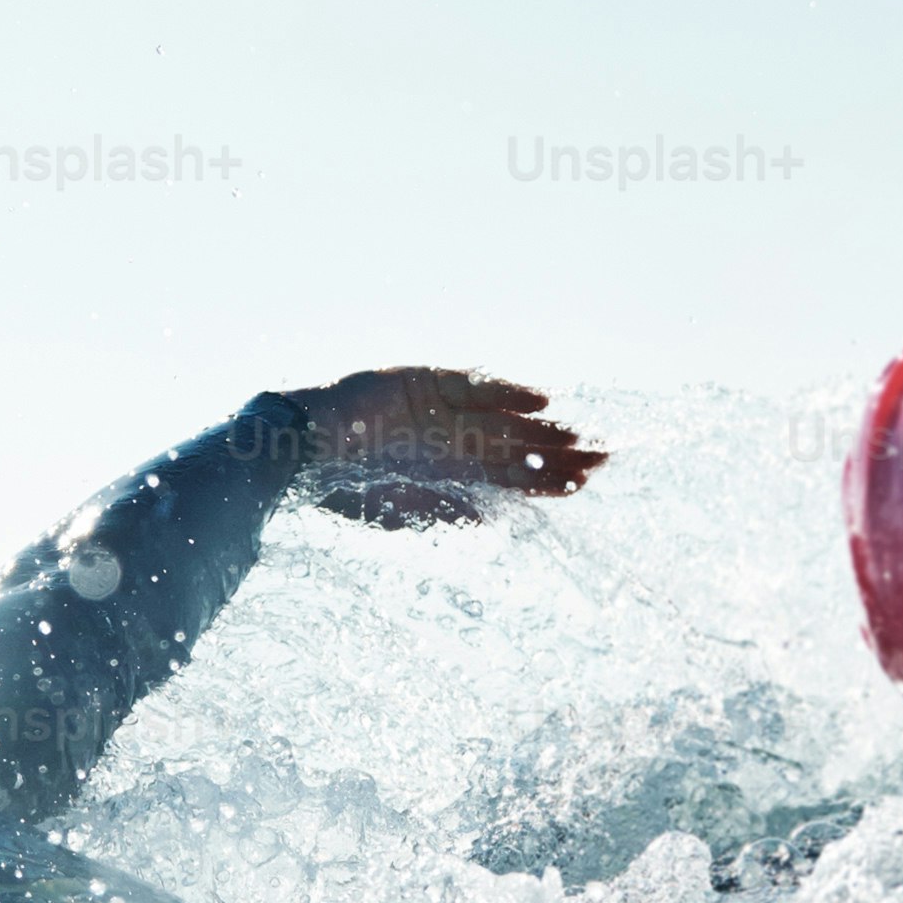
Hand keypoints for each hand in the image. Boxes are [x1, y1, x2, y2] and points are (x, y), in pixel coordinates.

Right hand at [287, 369, 602, 527]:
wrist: (297, 454)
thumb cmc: (344, 490)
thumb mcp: (403, 513)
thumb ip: (449, 512)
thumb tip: (499, 519)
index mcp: (447, 474)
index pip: (509, 476)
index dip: (547, 478)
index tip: (586, 481)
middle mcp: (450, 441)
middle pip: (516, 444)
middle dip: (559, 451)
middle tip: (605, 455)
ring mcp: (438, 410)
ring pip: (504, 416)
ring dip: (542, 425)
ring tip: (581, 434)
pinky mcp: (421, 383)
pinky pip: (472, 385)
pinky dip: (505, 391)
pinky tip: (541, 399)